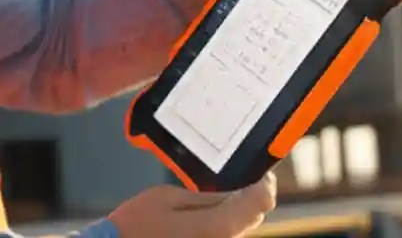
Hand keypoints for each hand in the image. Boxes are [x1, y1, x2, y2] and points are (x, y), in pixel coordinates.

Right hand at [107, 173, 277, 237]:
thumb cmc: (137, 224)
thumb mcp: (169, 197)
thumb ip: (208, 196)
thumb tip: (239, 190)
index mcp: (217, 227)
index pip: (261, 202)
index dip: (264, 183)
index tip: (258, 171)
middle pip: (254, 217)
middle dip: (250, 196)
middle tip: (237, 177)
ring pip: (241, 229)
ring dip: (236, 211)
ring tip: (217, 194)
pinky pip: (225, 236)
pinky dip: (223, 222)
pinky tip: (205, 213)